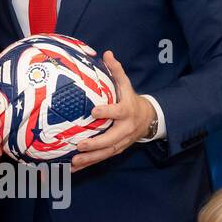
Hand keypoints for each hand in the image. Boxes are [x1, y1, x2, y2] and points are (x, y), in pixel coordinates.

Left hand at [70, 51, 154, 170]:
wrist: (147, 119)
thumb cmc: (130, 99)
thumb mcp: (126, 85)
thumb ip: (116, 71)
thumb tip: (107, 53)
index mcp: (126, 111)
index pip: (117, 112)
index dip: (107, 112)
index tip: (94, 111)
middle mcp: (125, 129)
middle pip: (111, 139)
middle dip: (96, 144)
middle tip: (80, 146)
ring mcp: (121, 142)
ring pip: (106, 153)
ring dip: (90, 159)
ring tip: (74, 162)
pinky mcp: (116, 150)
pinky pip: (101, 159)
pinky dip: (88, 165)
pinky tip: (73, 169)